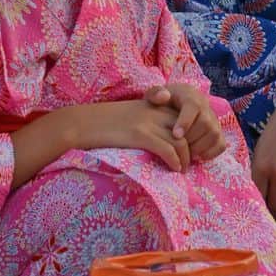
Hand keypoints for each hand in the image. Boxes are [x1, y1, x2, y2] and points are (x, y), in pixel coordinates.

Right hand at [75, 98, 190, 170]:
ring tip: (182, 170)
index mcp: (154, 106)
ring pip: (181, 142)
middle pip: (186, 131)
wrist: (83, 123)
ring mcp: (148, 123)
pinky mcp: (140, 135)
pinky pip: (167, 150)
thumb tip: (164, 139)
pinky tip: (174, 169)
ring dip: (185, 159)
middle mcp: (155, 112)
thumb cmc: (105, 124)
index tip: (188, 150)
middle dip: (192, 149)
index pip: (183, 119)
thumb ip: (150, 122)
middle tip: (189, 163)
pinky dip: (175, 162)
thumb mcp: (132, 116)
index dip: (190, 136)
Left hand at [144, 83, 226, 162]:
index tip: (175, 135)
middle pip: (206, 123)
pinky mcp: (218, 133)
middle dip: (190, 138)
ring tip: (185, 153)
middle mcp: (206, 107)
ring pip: (214, 134)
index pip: (194, 107)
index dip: (186, 122)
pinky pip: (221, 144)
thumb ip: (155, 94)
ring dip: (200, 147)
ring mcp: (214, 120)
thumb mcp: (155, 95)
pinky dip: (210, 153)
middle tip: (177, 147)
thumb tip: (163, 97)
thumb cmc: (163, 103)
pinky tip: (196, 156)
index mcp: (191, 96)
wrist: (176, 105)